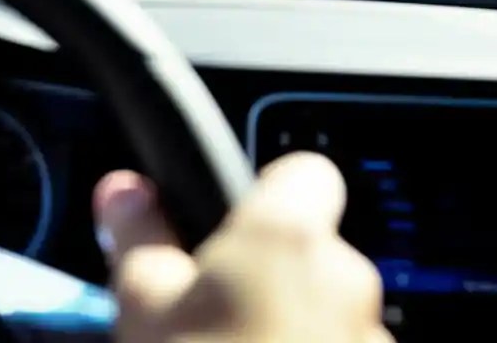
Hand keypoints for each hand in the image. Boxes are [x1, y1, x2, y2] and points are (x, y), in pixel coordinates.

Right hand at [94, 152, 390, 342]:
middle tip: (207, 318)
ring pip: (326, 315)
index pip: (302, 171)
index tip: (224, 228)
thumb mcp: (140, 308)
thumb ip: (138, 236)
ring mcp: (373, 342)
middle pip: (309, 253)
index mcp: (285, 239)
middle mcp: (348, 281)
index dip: (262, 191)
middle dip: (264, 278)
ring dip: (290, 330)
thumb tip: (123, 189)